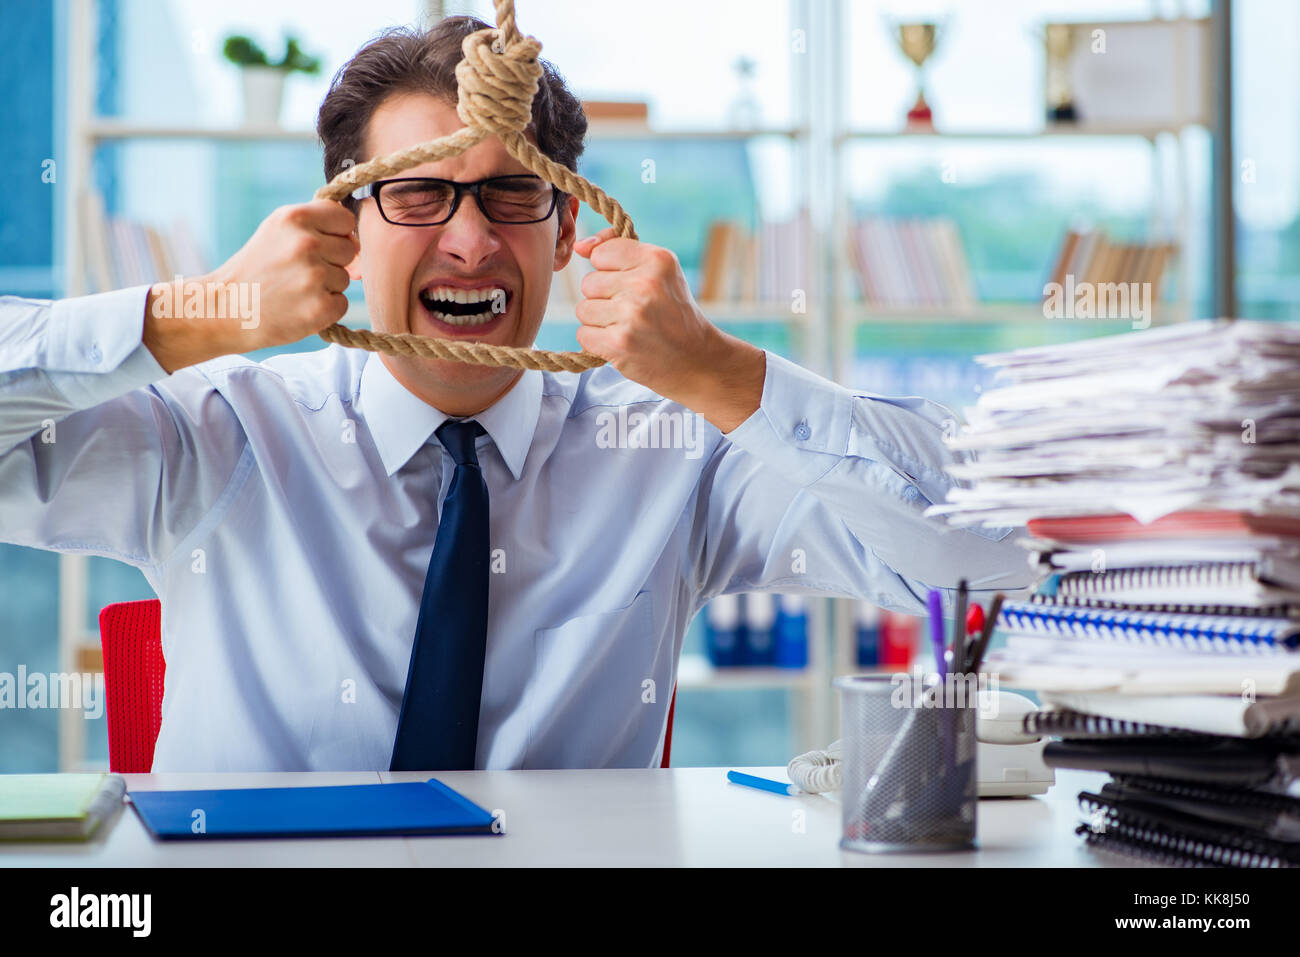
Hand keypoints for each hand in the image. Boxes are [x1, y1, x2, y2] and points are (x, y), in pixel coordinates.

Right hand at [144, 200, 356, 372]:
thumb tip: (356, 239)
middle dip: (331, 261)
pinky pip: (341, 304)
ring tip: (294, 289)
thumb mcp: (277, 230)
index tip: (321, 243)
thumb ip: (316, 225)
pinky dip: (325, 309)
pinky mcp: (319, 308)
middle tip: (298, 271)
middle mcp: (306, 244)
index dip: (337, 233)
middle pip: (349, 250)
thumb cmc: (255, 268)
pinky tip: (298, 306)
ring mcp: (314, 277)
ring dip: (326, 286)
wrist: (225, 308)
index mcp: (295, 218)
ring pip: (345, 279)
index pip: (345, 219)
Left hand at [573, 228, 764, 432]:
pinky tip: (621, 343)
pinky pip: (583, 333)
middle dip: (604, 299)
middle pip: (589, 283)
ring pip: (584, 309)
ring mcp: (631, 314)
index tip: (630, 285)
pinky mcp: (618, 342)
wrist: (697, 360)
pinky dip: (597, 342)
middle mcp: (645, 284)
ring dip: (599, 322)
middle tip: (633, 312)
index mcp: (657, 260)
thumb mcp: (658, 271)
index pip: (602, 253)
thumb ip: (618, 249)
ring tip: (628, 328)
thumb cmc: (672, 312)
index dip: (610, 271)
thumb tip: (579, 246)